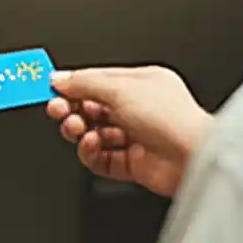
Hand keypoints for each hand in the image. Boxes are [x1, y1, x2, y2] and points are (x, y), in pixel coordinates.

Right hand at [46, 66, 211, 196]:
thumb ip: (86, 83)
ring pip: (93, 133)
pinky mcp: (132, 164)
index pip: (97, 81)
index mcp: (141, 83)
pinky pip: (100, 158)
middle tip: (58, 111)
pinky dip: (91, 152)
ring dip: (80, 131)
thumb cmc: (172, 119)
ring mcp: (135, 137)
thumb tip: (59, 78)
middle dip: (72, 109)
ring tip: (77, 129)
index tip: (49, 88)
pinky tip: (91, 145)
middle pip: (91, 108)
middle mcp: (138, 109)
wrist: (194, 157)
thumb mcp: (121, 89)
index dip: (72, 85)